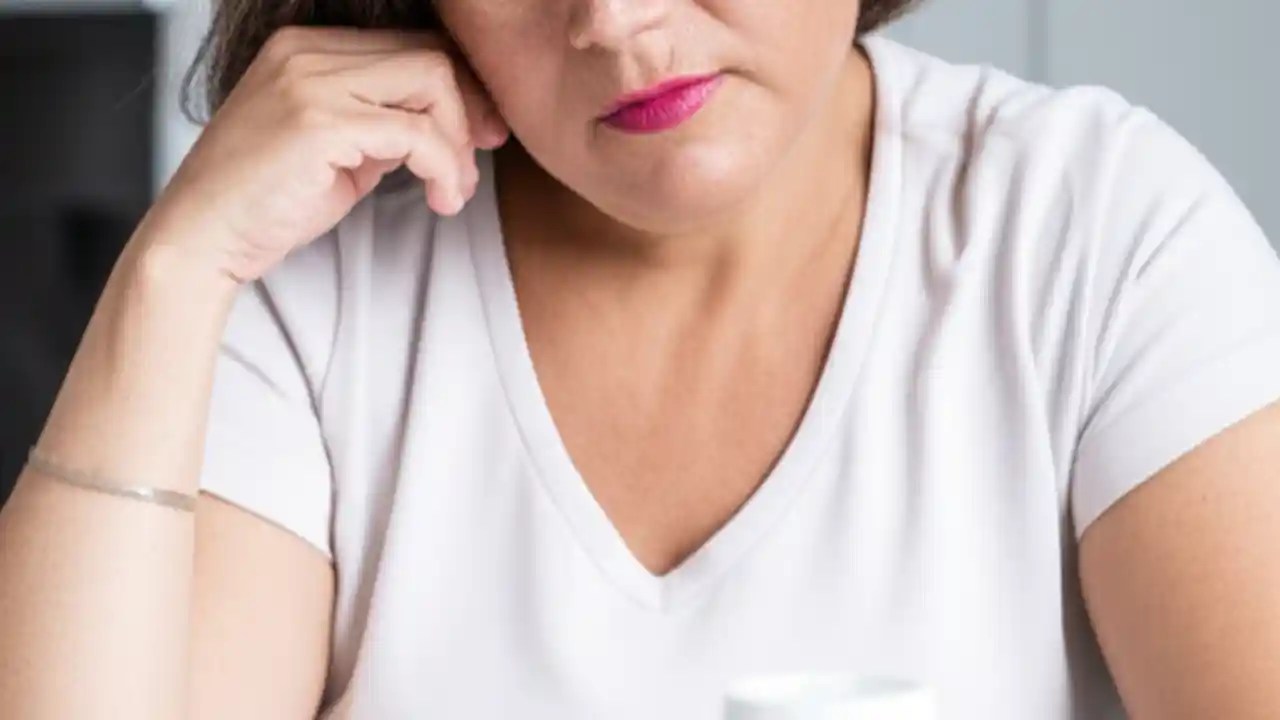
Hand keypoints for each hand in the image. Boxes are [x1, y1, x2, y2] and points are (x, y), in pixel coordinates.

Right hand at [142, 26, 509, 282]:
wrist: (200, 238)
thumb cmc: (265, 203)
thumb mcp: (336, 150)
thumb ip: (382, 125)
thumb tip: (445, 126)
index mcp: (306, 47)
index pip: (410, 44)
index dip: (458, 90)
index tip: (478, 136)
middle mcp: (306, 50)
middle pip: (430, 55)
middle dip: (470, 111)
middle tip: (475, 165)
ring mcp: (311, 81)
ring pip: (432, 82)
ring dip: (458, 144)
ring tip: (454, 192)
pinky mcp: (319, 122)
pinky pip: (416, 133)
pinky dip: (443, 168)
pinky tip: (440, 201)